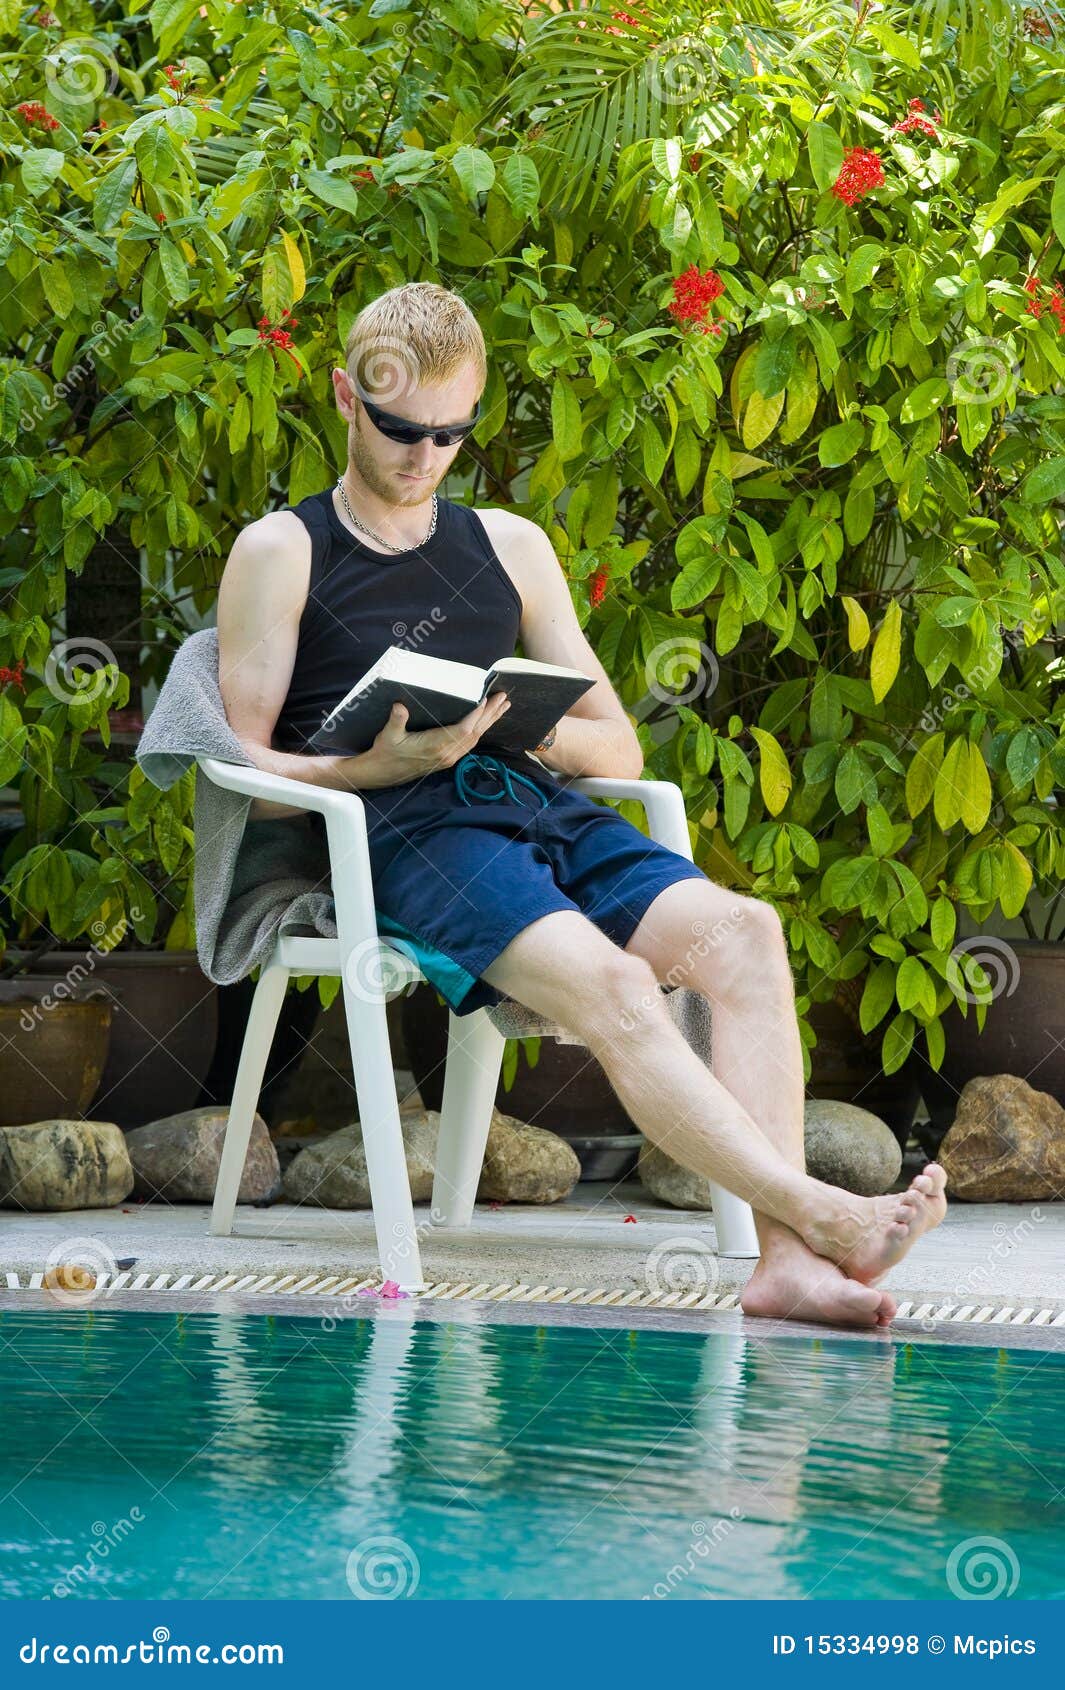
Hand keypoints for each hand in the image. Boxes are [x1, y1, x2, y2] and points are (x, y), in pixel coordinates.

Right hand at [352, 691, 512, 786]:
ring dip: (489, 722)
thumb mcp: (387, 735)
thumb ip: (396, 720)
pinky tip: (486, 722)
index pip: (462, 730)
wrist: (382, 774)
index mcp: (434, 747)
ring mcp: (449, 758)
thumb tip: (399, 706)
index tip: (487, 700)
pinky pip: (470, 743)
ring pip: (475, 738)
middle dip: (490, 714)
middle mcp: (446, 754)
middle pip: (474, 733)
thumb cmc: (385, 753)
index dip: (476, 716)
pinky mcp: (447, 758)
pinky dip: (481, 730)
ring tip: (502, 707)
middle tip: (503, 698)